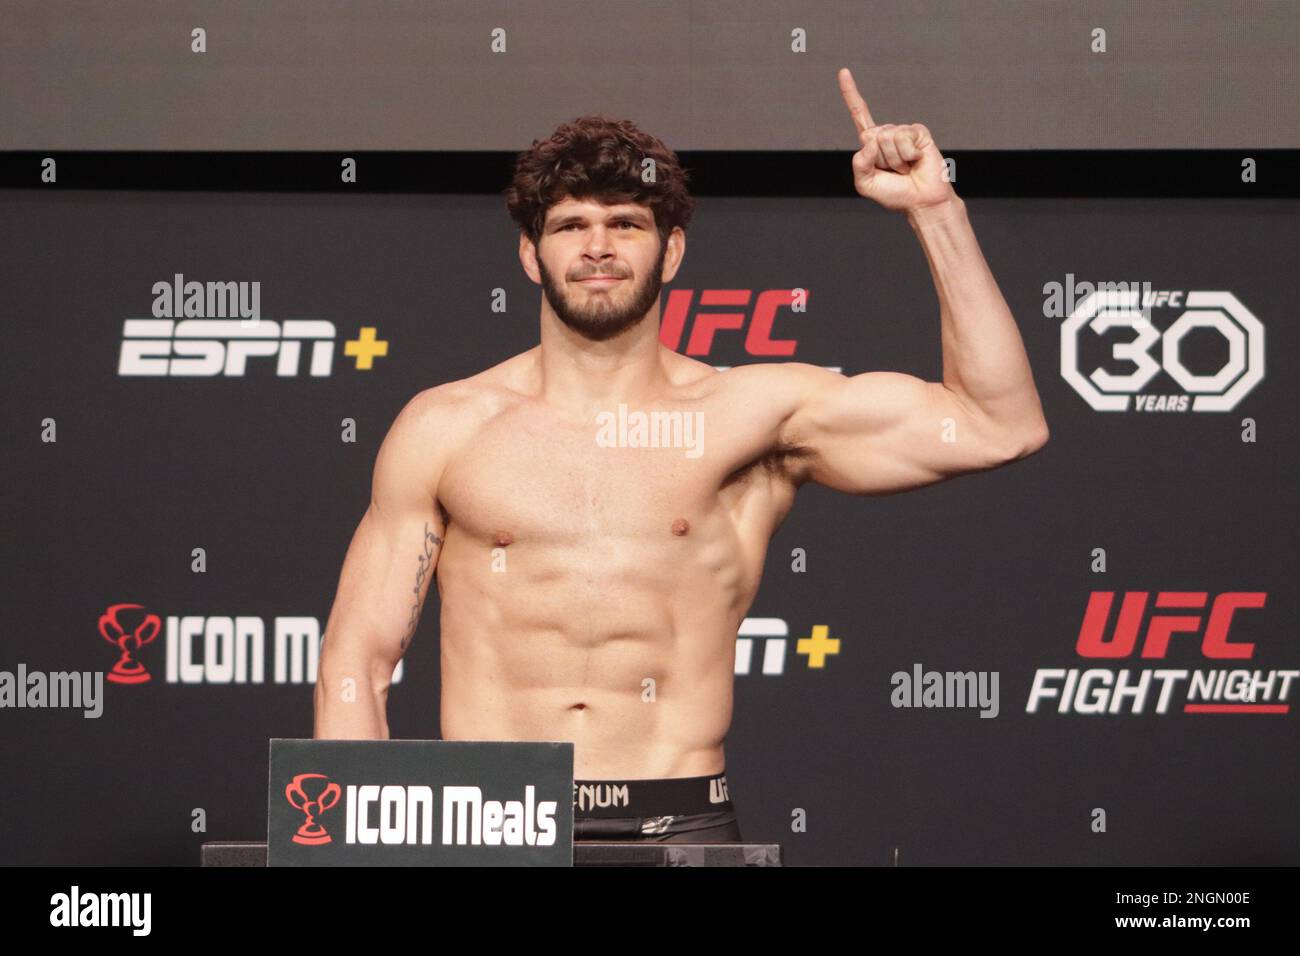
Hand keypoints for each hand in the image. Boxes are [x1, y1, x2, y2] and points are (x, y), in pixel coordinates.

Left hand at [838, 67, 954, 212]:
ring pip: (888, 138)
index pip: (859, 114)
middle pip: (872, 136)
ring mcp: (903, 132)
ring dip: (895, 160)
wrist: (921, 201)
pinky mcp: (919, 133)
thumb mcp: (865, 184)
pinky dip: (908, 155)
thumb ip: (859, 164)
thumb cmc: (895, 194)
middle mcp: (886, 134)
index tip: (843, 72)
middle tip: (894, 171)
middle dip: (880, 159)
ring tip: (905, 168)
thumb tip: (870, 140)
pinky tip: (916, 161)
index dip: (850, 94)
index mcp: (871, 144)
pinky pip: (905, 138)